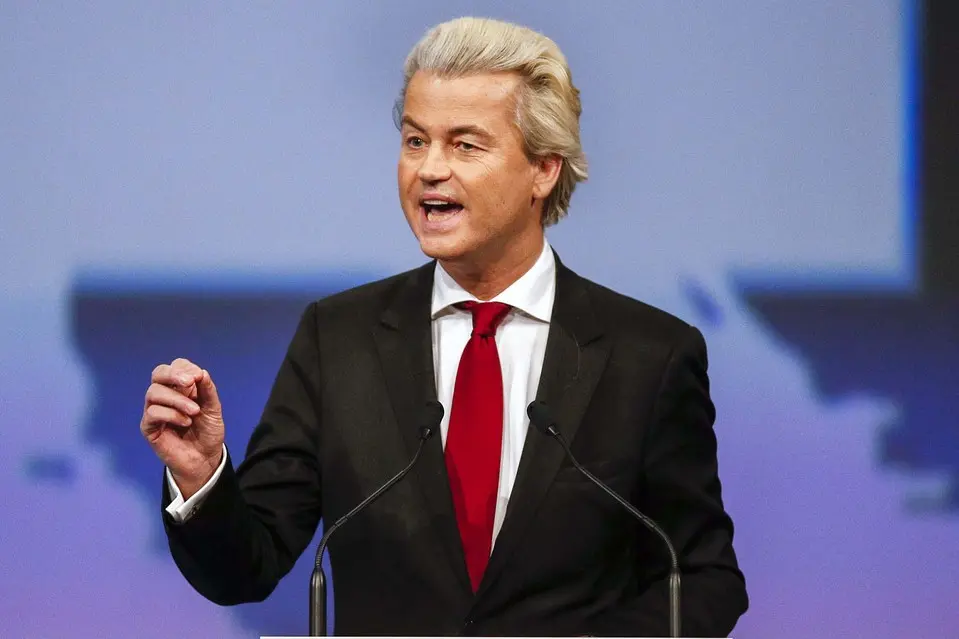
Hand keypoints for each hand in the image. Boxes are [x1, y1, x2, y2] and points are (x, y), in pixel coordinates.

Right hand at [141, 358, 224, 498]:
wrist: (205, 459)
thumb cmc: (208, 432)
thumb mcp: (213, 409)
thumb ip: (208, 391)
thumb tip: (201, 372)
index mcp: (181, 388)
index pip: (175, 367)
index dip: (185, 368)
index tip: (198, 377)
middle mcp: (165, 396)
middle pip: (158, 373)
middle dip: (173, 375)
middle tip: (190, 382)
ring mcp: (155, 411)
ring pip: (154, 392)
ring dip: (177, 399)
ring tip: (194, 412)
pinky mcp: (149, 427)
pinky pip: (152, 412)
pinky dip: (171, 414)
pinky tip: (185, 422)